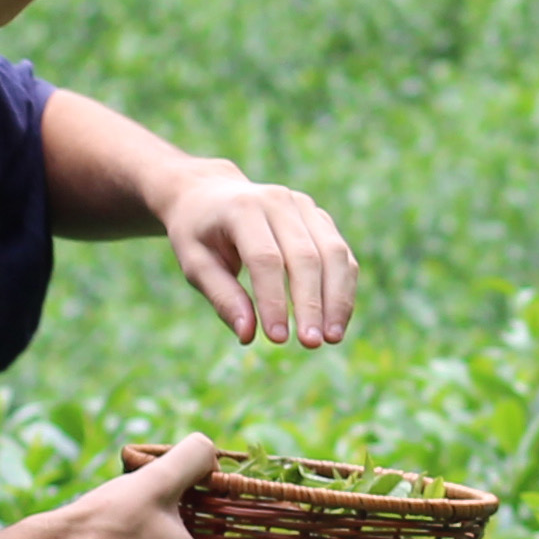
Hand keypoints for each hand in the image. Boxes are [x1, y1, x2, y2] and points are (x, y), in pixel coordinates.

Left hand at [156, 167, 357, 346]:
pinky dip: (343, 289)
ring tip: (332, 338)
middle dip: (311, 304)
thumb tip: (249, 335)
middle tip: (311, 344)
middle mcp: (278, 201)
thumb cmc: (198, 234)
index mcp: (242, 208)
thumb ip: (222, 297)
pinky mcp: (319, 218)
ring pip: (333, 254)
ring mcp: (304, 206)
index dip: (274, 300)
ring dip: (336, 299)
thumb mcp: (195, 264)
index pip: (265, 258)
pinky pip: (341, 254)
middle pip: (305, 256)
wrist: (210, 193)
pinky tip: (336, 321)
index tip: (277, 338)